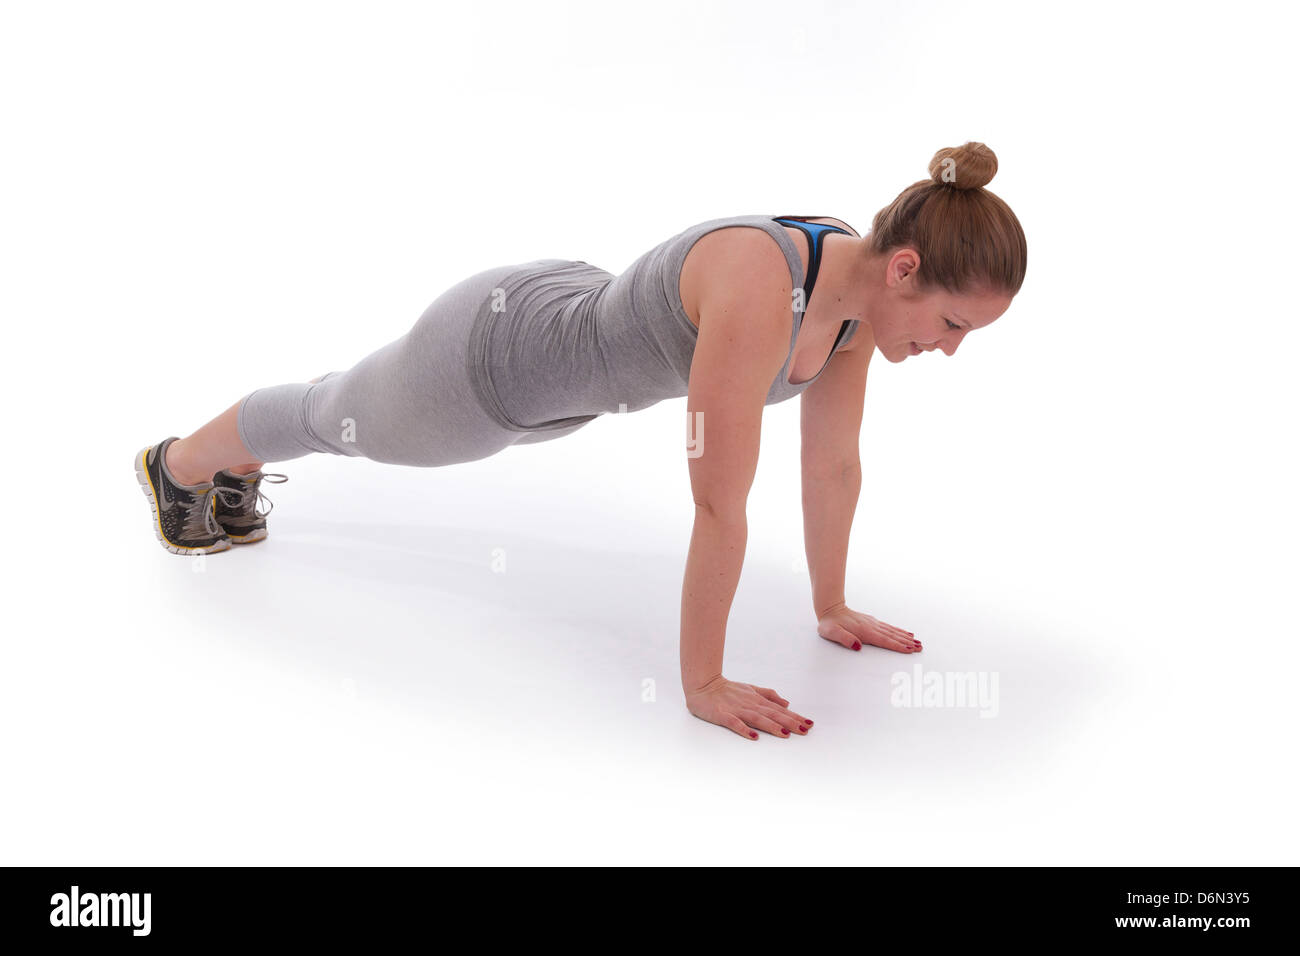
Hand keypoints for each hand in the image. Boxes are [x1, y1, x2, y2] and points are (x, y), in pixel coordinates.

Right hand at [684, 675, 812, 740]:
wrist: (703, 685)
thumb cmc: (727, 689)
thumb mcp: (751, 689)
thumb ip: (768, 695)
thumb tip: (787, 703)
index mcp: (757, 699)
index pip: (779, 710)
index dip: (794, 716)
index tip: (809, 724)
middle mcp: (750, 704)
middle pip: (772, 714)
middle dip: (789, 722)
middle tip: (805, 730)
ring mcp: (736, 709)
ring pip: (757, 718)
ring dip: (772, 726)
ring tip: (786, 734)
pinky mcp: (722, 715)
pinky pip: (735, 723)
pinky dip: (745, 730)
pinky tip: (754, 737)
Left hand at [816, 602, 921, 653]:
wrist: (830, 609)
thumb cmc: (829, 624)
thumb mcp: (832, 633)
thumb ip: (844, 639)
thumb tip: (858, 647)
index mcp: (864, 631)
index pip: (884, 640)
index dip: (898, 646)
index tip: (910, 650)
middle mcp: (872, 627)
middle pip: (893, 636)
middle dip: (907, 643)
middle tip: (920, 648)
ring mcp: (873, 623)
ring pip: (892, 631)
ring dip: (906, 637)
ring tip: (918, 642)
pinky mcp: (872, 622)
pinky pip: (889, 627)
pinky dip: (899, 631)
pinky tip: (906, 633)